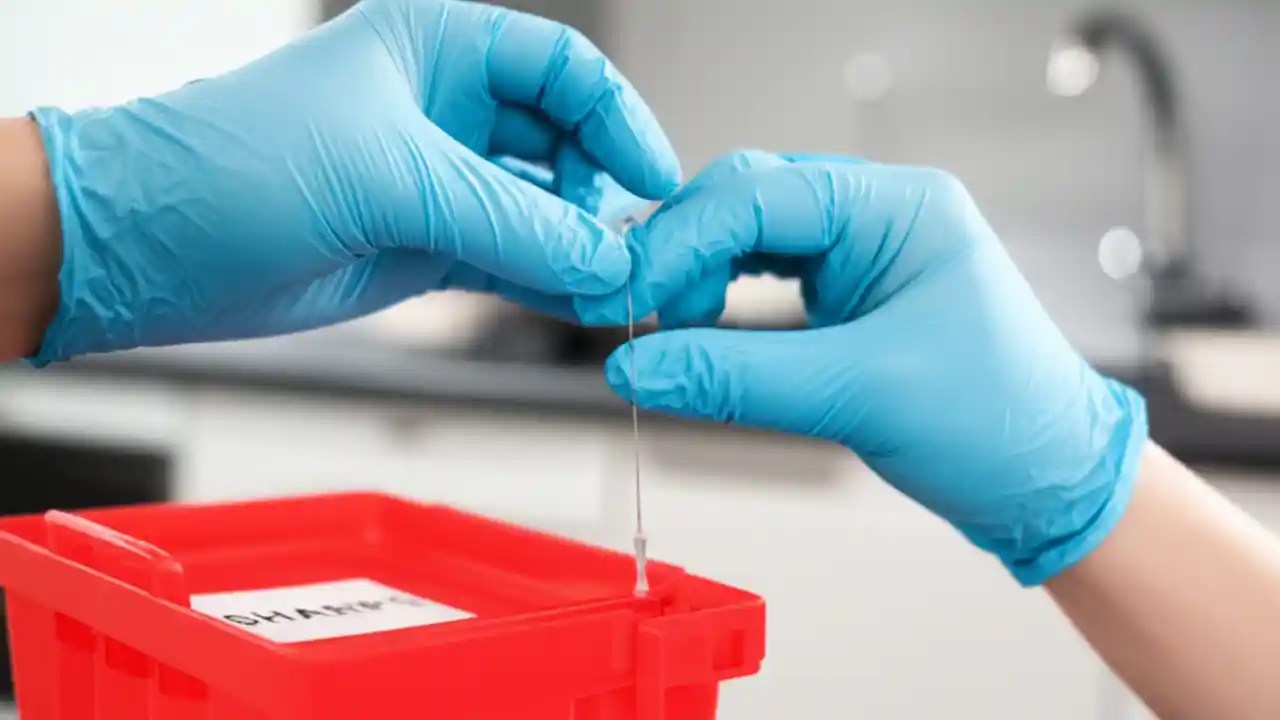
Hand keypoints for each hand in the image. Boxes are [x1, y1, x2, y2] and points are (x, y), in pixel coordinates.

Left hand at [28, 0, 678, 363]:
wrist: (147, 250)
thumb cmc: (229, 164)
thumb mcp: (387, 176)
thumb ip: (509, 219)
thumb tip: (605, 257)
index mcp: (436, 46)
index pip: (563, 67)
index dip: (617, 118)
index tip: (653, 176)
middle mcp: (446, 109)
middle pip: (566, 141)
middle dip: (602, 194)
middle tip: (627, 249)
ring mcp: (440, 182)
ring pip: (544, 209)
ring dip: (581, 248)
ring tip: (612, 287)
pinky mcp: (428, 246)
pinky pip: (513, 261)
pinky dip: (548, 283)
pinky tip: (578, 303)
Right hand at [589, 150, 1147, 584]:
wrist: (1050, 482)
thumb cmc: (999, 427)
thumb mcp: (858, 396)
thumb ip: (737, 378)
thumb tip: (640, 368)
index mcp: (899, 207)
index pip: (759, 193)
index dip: (683, 241)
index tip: (632, 295)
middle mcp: (879, 213)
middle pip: (746, 201)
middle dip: (683, 253)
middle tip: (637, 315)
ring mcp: (864, 251)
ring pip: (749, 237)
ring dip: (698, 277)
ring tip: (666, 331)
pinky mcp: (850, 293)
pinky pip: (766, 276)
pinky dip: (723, 302)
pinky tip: (699, 331)